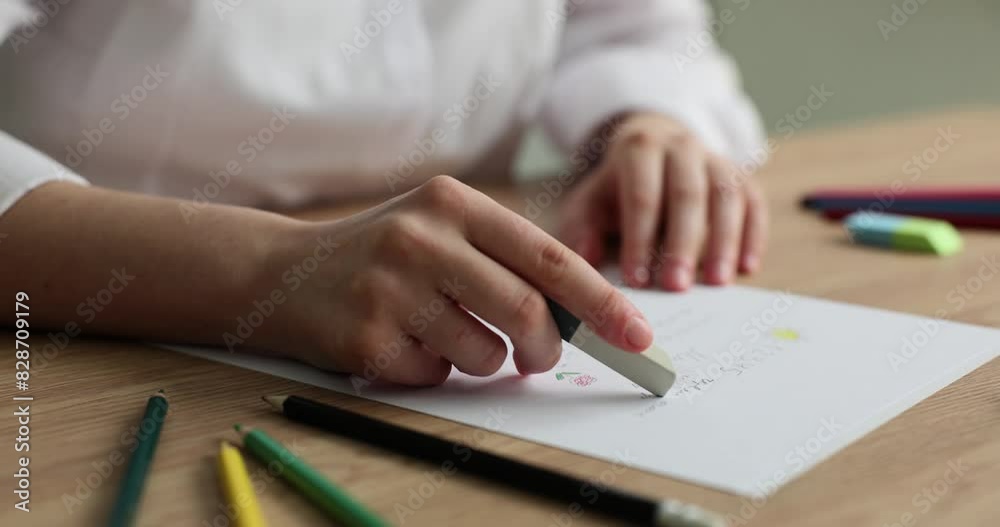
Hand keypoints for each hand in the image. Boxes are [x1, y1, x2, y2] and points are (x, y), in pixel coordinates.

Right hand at [263, 176, 653, 385]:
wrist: (282, 273)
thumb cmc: (383, 253)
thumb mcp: (442, 230)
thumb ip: (506, 261)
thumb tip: (584, 317)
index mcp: (454, 203)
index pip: (549, 258)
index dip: (602, 301)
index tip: (639, 336)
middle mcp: (423, 238)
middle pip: (526, 312)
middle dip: (547, 348)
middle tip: (540, 358)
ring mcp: (391, 289)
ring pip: (487, 353)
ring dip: (485, 360)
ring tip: (449, 336)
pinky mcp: (368, 338)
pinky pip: (439, 376)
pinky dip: (438, 371)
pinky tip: (404, 343)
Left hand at [559, 113, 767, 290]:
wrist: (651, 148)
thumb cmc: (617, 187)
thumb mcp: (590, 201)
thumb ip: (583, 229)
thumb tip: (586, 261)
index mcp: (640, 149)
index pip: (642, 196)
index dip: (639, 239)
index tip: (636, 281)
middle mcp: (682, 147)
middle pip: (687, 195)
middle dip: (682, 244)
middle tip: (676, 287)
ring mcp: (715, 158)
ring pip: (727, 196)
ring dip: (724, 241)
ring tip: (716, 283)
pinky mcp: (740, 175)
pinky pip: (753, 202)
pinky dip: (754, 235)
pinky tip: (747, 269)